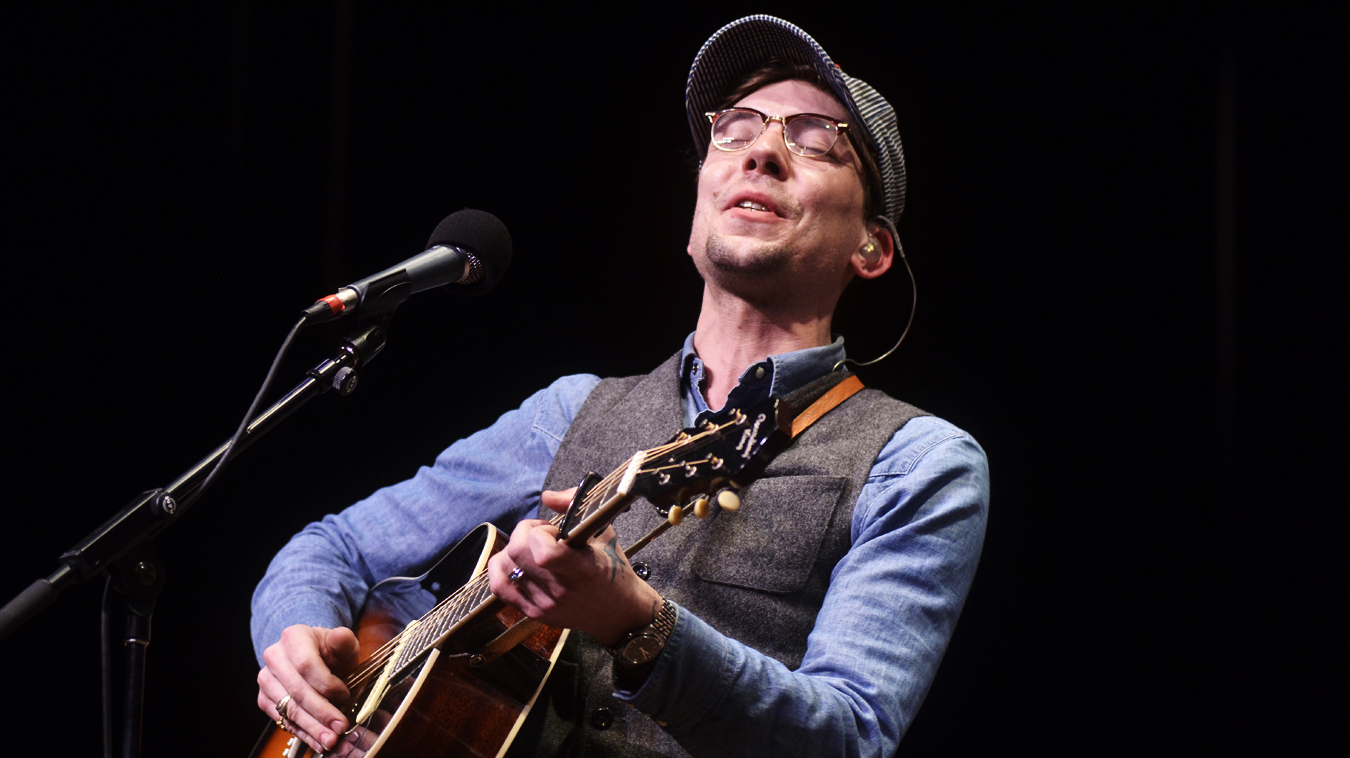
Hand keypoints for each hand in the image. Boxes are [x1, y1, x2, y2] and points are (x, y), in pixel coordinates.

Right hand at [257, 624, 359, 753]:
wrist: (313, 658)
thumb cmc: (330, 652)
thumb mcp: (342, 644)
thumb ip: (344, 641)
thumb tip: (340, 636)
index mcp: (293, 637)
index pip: (306, 665)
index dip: (326, 684)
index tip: (345, 696)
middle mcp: (274, 657)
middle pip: (296, 691)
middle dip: (321, 712)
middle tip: (340, 727)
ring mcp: (266, 679)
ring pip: (288, 708)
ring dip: (311, 728)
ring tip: (330, 740)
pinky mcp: (264, 699)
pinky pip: (282, 719)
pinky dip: (302, 733)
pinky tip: (318, 740)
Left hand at [488, 489, 662, 645]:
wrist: (617, 611)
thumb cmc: (613, 567)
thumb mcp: (603, 532)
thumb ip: (576, 505)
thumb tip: (547, 496)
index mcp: (581, 570)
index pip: (543, 552)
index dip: (540, 531)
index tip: (554, 530)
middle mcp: (560, 590)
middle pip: (516, 553)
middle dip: (524, 533)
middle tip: (541, 535)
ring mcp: (544, 604)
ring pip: (504, 567)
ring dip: (513, 550)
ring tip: (532, 550)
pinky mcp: (533, 613)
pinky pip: (499, 587)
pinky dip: (501, 569)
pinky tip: (518, 563)